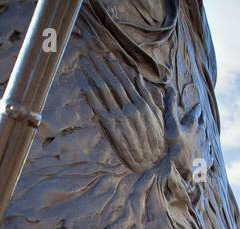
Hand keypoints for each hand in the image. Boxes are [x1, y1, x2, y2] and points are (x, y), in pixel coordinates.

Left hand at [83, 53, 164, 172]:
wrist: (152, 162)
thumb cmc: (156, 139)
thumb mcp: (157, 114)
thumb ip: (146, 94)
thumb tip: (137, 76)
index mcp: (142, 103)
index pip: (125, 80)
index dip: (114, 67)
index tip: (106, 55)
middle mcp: (131, 107)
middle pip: (112, 82)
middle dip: (101, 67)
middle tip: (90, 55)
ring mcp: (120, 117)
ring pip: (104, 91)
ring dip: (93, 76)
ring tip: (84, 63)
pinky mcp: (111, 127)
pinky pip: (98, 107)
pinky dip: (90, 94)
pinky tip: (83, 83)